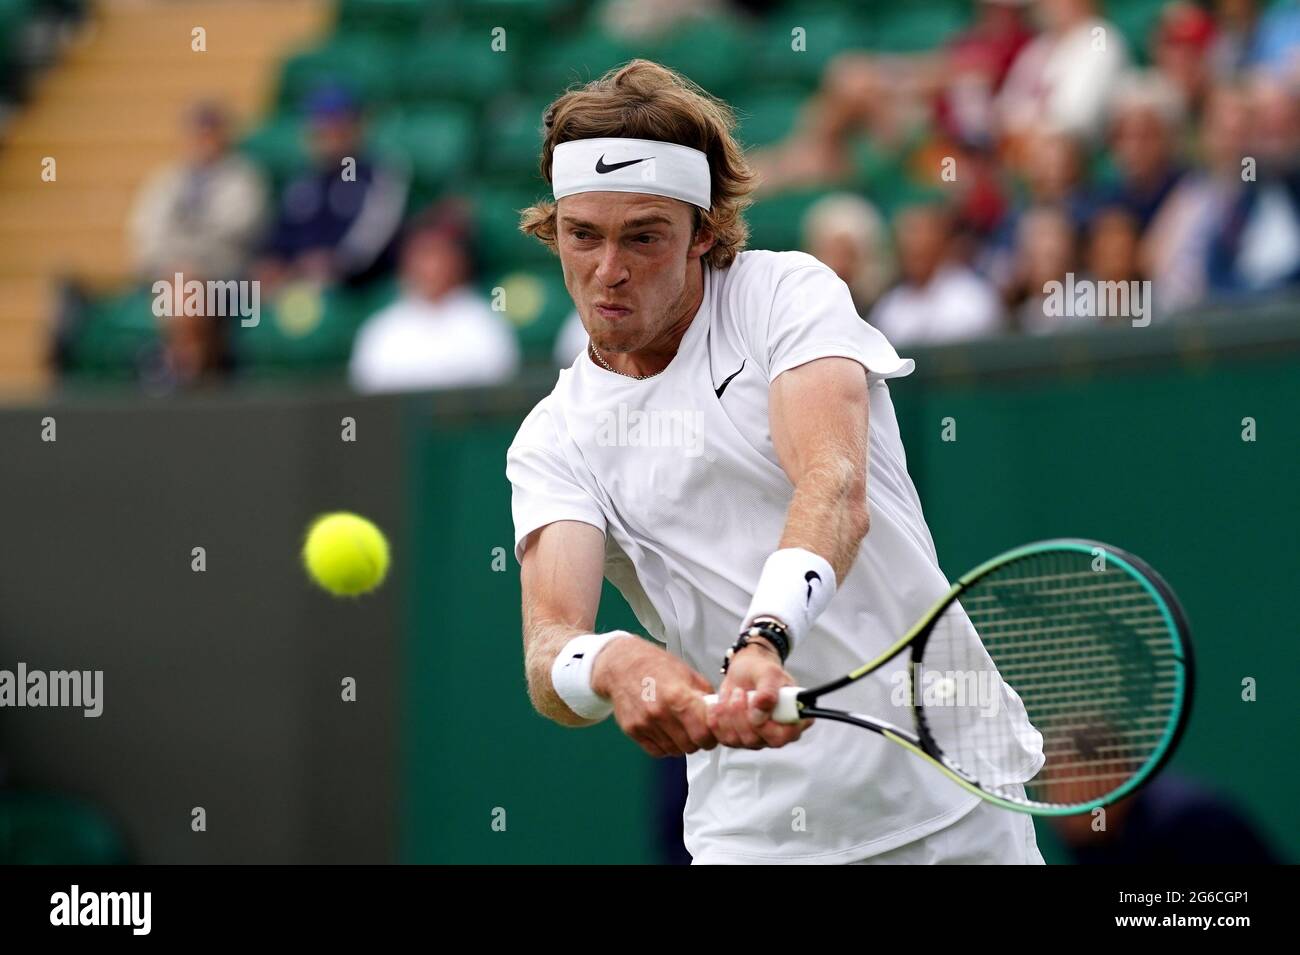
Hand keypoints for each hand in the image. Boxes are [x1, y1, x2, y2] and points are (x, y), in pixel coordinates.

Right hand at [592, 637, 717, 757]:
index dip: (713, 733)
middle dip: (699, 740)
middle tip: (698, 729)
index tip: (713, 729)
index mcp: (677, 695)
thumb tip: (721, 714)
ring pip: (675, 750)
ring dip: (682, 743)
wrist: (621, 664)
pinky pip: (657, 751)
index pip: (705, 732)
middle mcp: (659, 712)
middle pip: (691, 745)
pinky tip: (666, 730)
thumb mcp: (687, 673)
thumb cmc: (656, 665)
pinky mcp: (632, 730)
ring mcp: (644, 723)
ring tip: (681, 726)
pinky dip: (666, 745)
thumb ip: (705, 696)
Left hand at [707, 639, 812, 749]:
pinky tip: (722, 703)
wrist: (744, 670)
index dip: (768, 725)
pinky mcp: (737, 739)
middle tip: (740, 692)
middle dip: (741, 714)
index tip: (756, 705)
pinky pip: (722, 737)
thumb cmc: (761, 670)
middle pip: (756, 739)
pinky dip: (717, 717)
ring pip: (737, 739)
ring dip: (728, 713)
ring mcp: (757, 738)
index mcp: (794, 718)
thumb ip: (769, 691)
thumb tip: (762, 709)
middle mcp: (776, 732)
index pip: (786, 735)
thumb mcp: (769, 673)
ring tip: (734, 694)